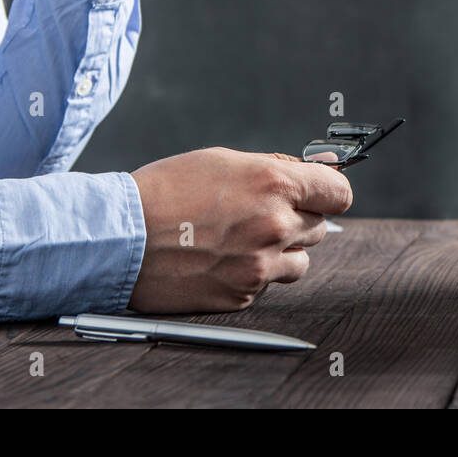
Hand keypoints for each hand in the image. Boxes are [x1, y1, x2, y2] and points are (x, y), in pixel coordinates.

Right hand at [128, 148, 352, 312]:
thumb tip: (319, 169)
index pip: (339, 193)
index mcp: (274, 184)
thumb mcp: (224, 161)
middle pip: (320, 227)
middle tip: (260, 213)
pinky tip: (220, 259)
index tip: (321, 193)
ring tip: (240, 239)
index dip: (330, 192)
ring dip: (281, 251)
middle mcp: (275, 226)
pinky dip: (252, 274)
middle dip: (298, 219)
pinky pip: (267, 285)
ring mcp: (260, 265)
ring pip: (300, 261)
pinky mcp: (242, 295)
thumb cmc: (166, 190)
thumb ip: (276, 168)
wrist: (118, 237)